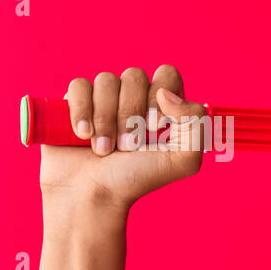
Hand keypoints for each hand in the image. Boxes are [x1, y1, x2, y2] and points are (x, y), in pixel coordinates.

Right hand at [39, 65, 206, 212]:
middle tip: (128, 146)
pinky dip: (81, 111)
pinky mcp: (75, 102)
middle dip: (130, 114)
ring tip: (104, 149)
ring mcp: (104, 98)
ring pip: (106, 80)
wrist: (93, 195)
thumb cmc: (138, 178)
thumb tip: (165, 92)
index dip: (161, 96)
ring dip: (106, 119)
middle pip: (135, 76)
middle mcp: (134, 98)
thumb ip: (196, 123)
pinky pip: (79, 86)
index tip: (155, 127)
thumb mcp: (184, 160)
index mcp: (163, 106)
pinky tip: (82, 136)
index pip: (167, 75)